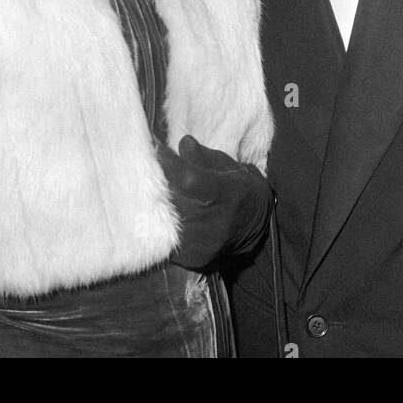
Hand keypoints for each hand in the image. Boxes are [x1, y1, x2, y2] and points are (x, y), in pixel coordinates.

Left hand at [155, 135, 272, 271]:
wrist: (255, 228)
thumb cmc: (237, 189)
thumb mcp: (228, 166)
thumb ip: (203, 156)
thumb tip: (184, 143)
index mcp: (225, 193)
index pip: (189, 179)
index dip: (169, 165)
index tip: (156, 150)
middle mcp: (214, 222)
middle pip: (171, 202)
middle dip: (157, 186)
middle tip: (147, 172)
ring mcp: (202, 244)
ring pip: (164, 223)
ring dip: (155, 208)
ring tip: (149, 194)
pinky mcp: (193, 259)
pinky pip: (166, 242)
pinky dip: (161, 227)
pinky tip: (159, 216)